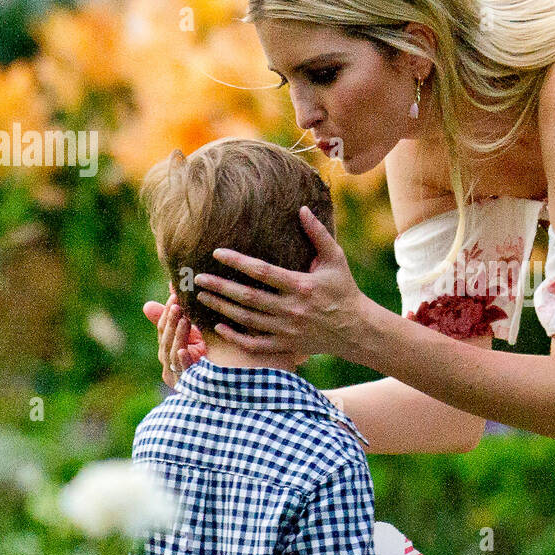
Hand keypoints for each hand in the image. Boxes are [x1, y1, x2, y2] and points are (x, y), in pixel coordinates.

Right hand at [144, 292, 205, 387]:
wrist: (228, 387)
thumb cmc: (210, 357)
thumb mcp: (196, 335)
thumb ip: (181, 318)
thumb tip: (167, 287)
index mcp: (169, 350)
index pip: (163, 329)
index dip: (167, 312)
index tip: (175, 294)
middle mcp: (169, 363)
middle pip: (165, 339)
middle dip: (171, 321)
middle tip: (178, 304)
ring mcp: (176, 375)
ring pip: (172, 352)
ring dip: (177, 335)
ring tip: (184, 319)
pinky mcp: (187, 386)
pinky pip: (183, 371)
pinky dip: (182, 360)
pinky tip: (183, 350)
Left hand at [192, 206, 366, 361]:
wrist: (356, 329)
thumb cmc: (344, 290)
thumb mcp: (336, 259)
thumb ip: (318, 234)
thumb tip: (302, 209)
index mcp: (301, 285)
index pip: (263, 272)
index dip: (238, 262)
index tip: (217, 253)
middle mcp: (292, 309)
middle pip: (248, 297)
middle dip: (221, 287)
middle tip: (198, 278)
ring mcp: (288, 330)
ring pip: (247, 320)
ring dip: (223, 308)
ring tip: (203, 297)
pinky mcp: (287, 345)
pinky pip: (256, 344)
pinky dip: (236, 337)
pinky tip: (219, 327)